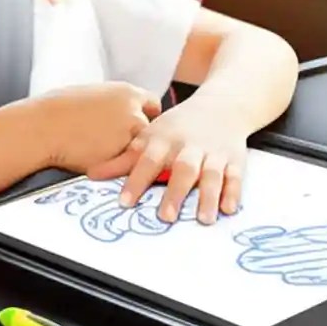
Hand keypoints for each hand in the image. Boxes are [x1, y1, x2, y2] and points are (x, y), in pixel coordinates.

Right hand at [34, 82, 162, 173]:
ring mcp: (129, 137)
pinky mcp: (119, 158)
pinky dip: (117, 167)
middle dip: (140, 137)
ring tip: (106, 155)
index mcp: (126, 93)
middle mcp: (134, 113)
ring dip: (130, 153)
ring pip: (139, 149)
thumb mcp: (91, 95)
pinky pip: (125, 165)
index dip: (146, 115)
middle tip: (123, 144)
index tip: (139, 123)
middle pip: (150, 129)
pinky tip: (98, 163)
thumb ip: (111, 103)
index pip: (152, 104)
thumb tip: (114, 111)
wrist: (42, 128)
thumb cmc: (57, 110)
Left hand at [87, 92, 246, 224]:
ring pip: (211, 174)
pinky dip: (233, 192)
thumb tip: (91, 176)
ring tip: (204, 220)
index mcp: (164, 140)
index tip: (125, 203)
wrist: (221, 105)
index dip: (136, 181)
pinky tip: (229, 209)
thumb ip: (124, 159)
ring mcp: (213, 153)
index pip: (148, 161)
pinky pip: (235, 176)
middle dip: (175, 192)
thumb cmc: (178, 126)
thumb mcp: (150, 136)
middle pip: (182, 169)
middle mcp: (189, 146)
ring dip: (208, 197)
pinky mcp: (234, 159)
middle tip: (165, 217)